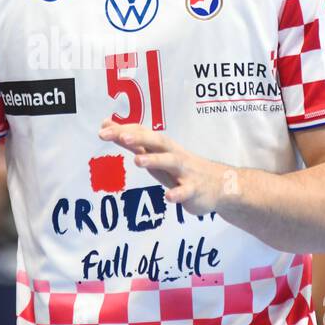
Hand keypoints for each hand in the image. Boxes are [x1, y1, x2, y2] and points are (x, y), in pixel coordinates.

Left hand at [98, 119, 227, 214]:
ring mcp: (185, 172)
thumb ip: (135, 144)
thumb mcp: (158, 156)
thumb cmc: (182, 169)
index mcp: (164, 147)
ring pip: (170, 162)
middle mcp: (174, 155)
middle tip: (121, 136)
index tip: (103, 127)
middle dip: (139, 137)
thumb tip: (108, 128)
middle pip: (157, 142)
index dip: (124, 130)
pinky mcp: (194, 190)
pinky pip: (186, 191)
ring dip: (154, 160)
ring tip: (138, 160)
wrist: (222, 185)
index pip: (143, 133)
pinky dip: (177, 194)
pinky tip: (168, 197)